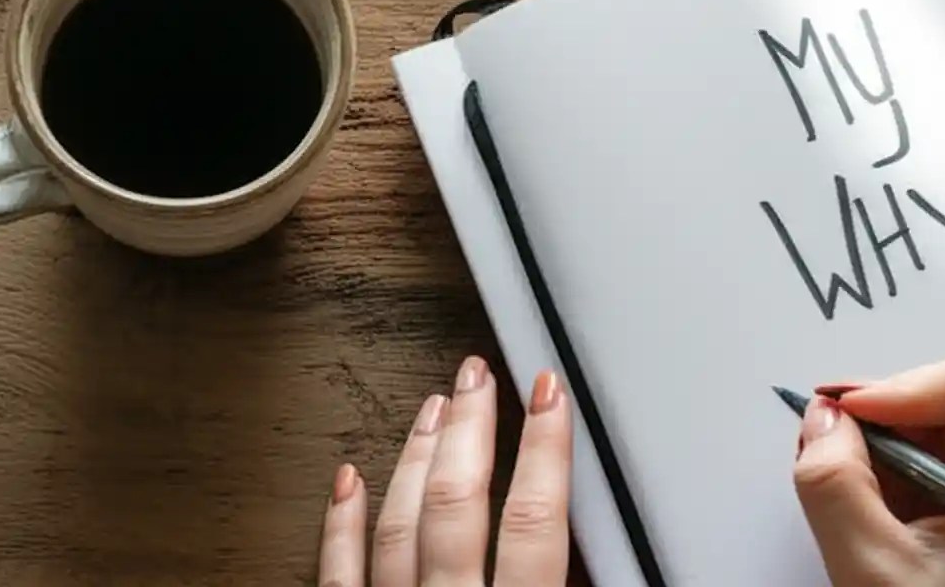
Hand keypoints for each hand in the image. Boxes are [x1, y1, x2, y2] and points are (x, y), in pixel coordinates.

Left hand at [318, 356, 573, 586]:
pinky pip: (338, 574)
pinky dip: (342, 523)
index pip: (534, 521)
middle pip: (456, 503)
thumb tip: (606, 558)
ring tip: (433, 407)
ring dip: (417, 458)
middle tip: (477, 377)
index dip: (544, 449)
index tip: (550, 393)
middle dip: (469, 430)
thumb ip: (586, 584)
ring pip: (400, 524)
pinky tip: (347, 480)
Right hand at [795, 341, 944, 586]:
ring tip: (863, 494)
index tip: (855, 411)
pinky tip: (889, 511)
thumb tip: (823, 421)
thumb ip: (835, 485)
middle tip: (835, 444)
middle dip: (892, 416)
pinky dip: (914, 471)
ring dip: (898, 446)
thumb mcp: (873, 572)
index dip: (911, 382)